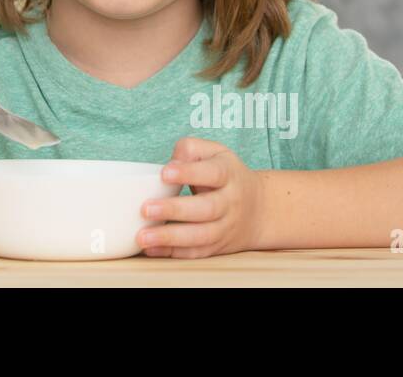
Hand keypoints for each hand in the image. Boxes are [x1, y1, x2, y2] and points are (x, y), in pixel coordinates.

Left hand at [137, 137, 265, 258]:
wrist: (259, 210)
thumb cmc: (226, 176)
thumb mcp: (215, 152)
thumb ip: (190, 150)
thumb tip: (170, 164)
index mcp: (228, 174)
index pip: (212, 173)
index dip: (188, 173)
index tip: (164, 173)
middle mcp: (230, 202)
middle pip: (206, 208)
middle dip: (174, 210)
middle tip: (146, 209)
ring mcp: (225, 228)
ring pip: (200, 236)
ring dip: (170, 237)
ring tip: (143, 236)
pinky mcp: (216, 247)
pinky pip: (195, 252)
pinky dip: (172, 252)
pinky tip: (150, 249)